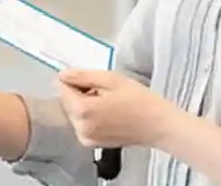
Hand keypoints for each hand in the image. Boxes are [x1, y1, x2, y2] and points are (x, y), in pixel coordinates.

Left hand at [57, 70, 178, 148]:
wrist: (158, 125)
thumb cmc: (139, 100)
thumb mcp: (111, 79)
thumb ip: (83, 76)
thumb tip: (62, 75)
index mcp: (83, 110)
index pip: (63, 88)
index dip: (77, 80)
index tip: (95, 82)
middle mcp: (80, 128)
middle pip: (67, 101)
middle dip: (80, 93)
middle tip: (105, 92)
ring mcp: (86, 139)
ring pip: (73, 113)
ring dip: (84, 105)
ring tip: (108, 103)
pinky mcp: (92, 145)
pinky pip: (81, 124)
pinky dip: (89, 117)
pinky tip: (108, 114)